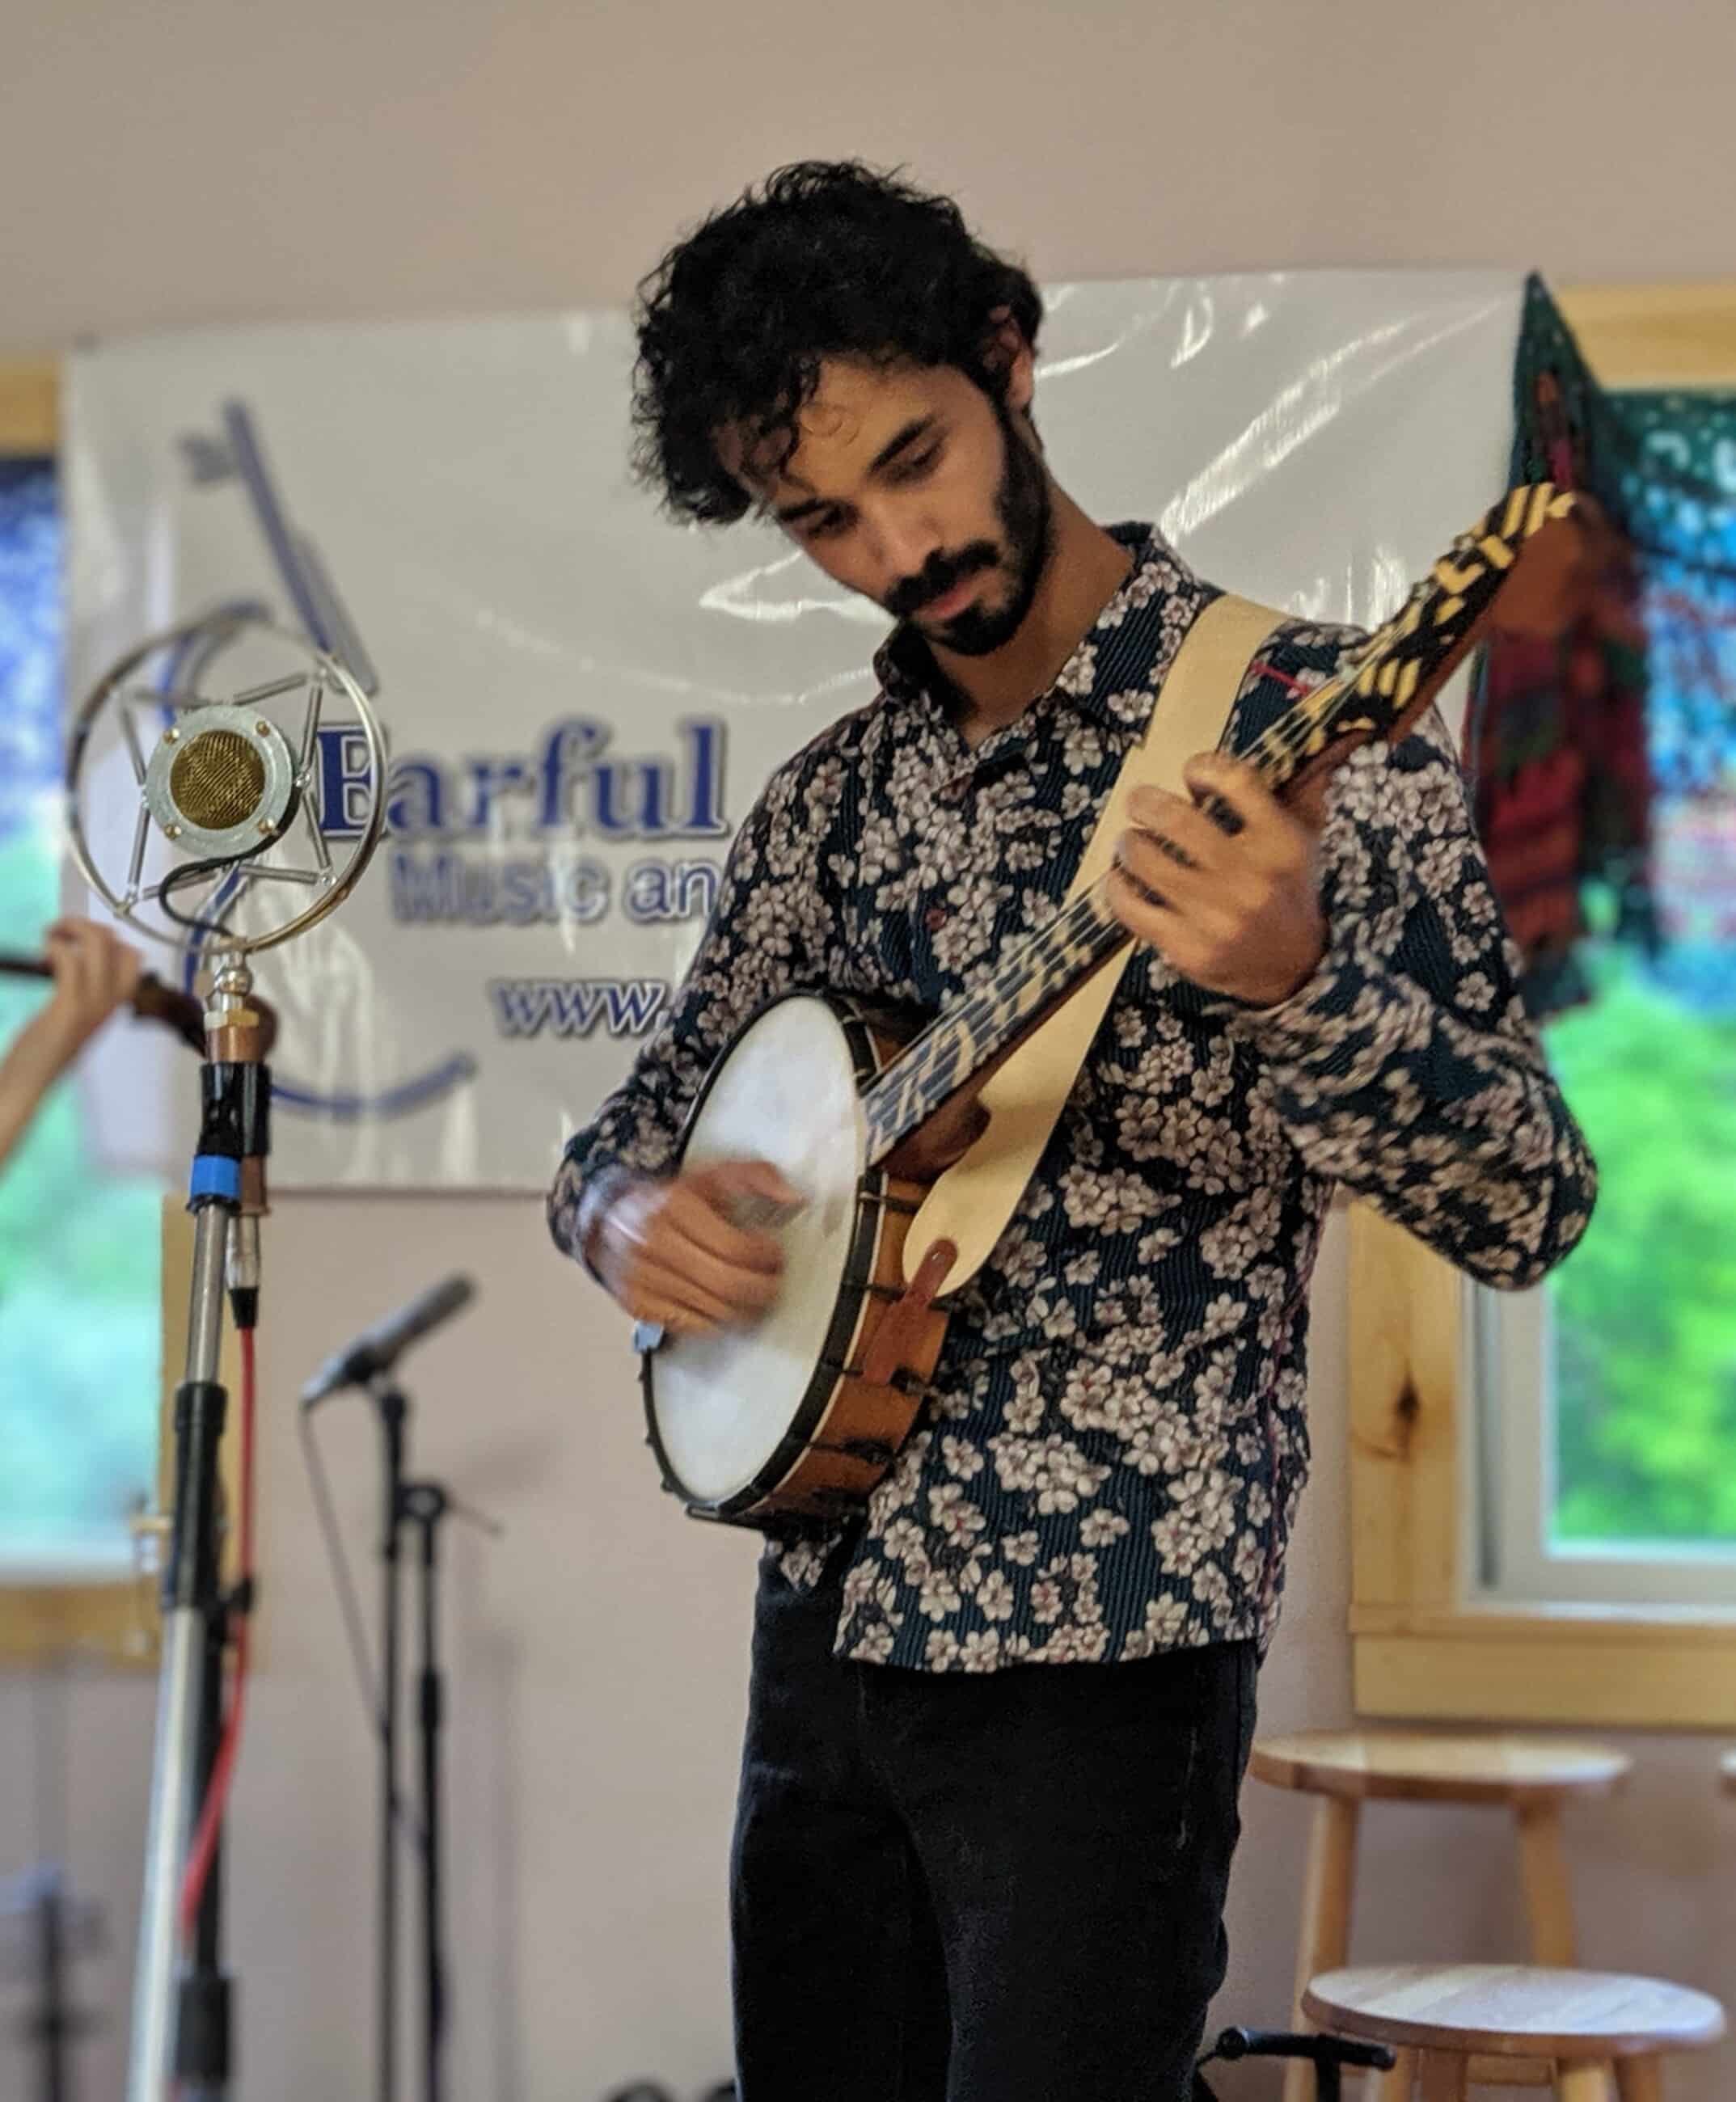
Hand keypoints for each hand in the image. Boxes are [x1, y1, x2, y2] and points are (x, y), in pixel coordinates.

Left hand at [35, 918, 142, 1068]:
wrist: (30, 1081)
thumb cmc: (45, 1050)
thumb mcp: (76, 1019)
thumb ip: (83, 995)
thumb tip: (72, 959)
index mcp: (113, 1004)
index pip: (133, 958)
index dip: (108, 940)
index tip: (79, 943)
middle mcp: (110, 1002)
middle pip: (117, 943)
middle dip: (87, 926)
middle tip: (59, 933)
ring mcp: (92, 1004)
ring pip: (97, 944)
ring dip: (71, 928)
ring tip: (51, 937)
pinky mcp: (68, 1006)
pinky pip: (69, 960)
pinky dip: (55, 947)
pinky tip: (44, 954)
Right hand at [592, 1159, 798, 1336]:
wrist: (614, 1218)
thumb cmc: (672, 1201)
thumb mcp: (713, 1176)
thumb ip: (757, 1177)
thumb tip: (792, 1197)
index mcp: (675, 1207)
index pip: (735, 1248)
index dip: (765, 1256)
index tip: (775, 1254)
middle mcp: (654, 1243)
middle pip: (726, 1284)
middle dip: (762, 1288)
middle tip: (773, 1281)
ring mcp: (643, 1278)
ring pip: (713, 1311)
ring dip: (745, 1308)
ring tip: (753, 1292)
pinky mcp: (638, 1304)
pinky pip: (693, 1326)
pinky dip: (717, 1320)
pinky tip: (724, 1304)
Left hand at [1105, 753, 1325, 1007]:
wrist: (1293, 970)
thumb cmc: (1288, 893)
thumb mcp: (1304, 842)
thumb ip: (1298, 793)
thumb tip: (1316, 738)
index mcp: (1280, 842)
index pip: (1235, 781)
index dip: (1203, 767)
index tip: (1192, 774)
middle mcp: (1248, 877)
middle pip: (1176, 820)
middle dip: (1144, 802)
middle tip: (1138, 802)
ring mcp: (1215, 916)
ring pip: (1146, 861)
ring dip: (1128, 843)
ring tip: (1129, 842)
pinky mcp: (1186, 947)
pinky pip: (1132, 908)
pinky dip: (1116, 887)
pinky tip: (1120, 879)